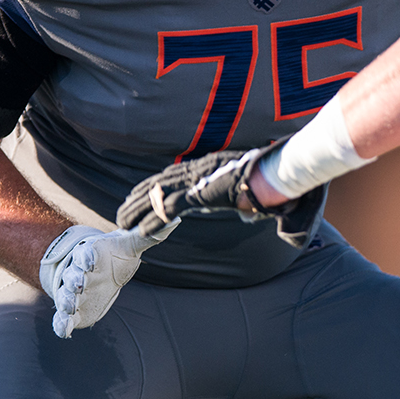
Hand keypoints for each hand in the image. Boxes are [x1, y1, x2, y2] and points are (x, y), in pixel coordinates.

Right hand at [39, 221, 176, 337]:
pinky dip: (62, 325)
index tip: (89, 259)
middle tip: (78, 284)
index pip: (84, 253)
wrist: (95, 270)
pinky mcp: (72, 312)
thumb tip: (174, 220)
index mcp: (89, 255)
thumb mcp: (128, 246)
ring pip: (65, 296)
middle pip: (73, 276)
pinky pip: (62, 318)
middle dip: (74, 281)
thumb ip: (146, 237)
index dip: (86, 257)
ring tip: (69, 306)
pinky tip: (64, 330)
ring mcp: (72, 293)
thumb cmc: (113, 256)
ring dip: (66, 301)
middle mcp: (78, 274)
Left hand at [118, 141, 326, 248]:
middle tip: (122, 212)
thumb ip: (245, 204)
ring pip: (157, 194)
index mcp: (208, 168)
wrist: (278, 172)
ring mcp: (197, 179)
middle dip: (137, 198)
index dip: (155, 187)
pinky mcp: (200, 191)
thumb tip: (248, 215)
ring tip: (121, 223)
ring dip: (137, 209)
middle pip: (159, 183)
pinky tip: (140, 230)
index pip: (174, 176)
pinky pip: (170, 208)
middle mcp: (199, 170)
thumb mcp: (254, 193)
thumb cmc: (272, 181)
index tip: (141, 196)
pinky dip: (154, 219)